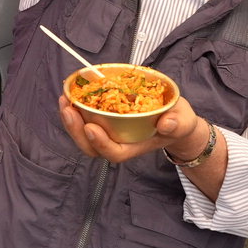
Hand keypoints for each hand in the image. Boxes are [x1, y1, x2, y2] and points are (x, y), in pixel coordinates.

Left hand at [59, 94, 204, 164]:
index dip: (100, 143)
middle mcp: (117, 142)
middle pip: (91, 146)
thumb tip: (167, 123)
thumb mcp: (183, 121)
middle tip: (68, 109)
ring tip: (64, 99)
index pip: (114, 152)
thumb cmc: (178, 121)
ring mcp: (108, 132)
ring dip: (70, 119)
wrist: (174, 118)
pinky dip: (75, 108)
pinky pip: (84, 118)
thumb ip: (178, 123)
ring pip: (83, 134)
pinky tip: (69, 94)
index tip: (90, 127)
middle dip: (76, 130)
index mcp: (135, 146)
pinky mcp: (103, 119)